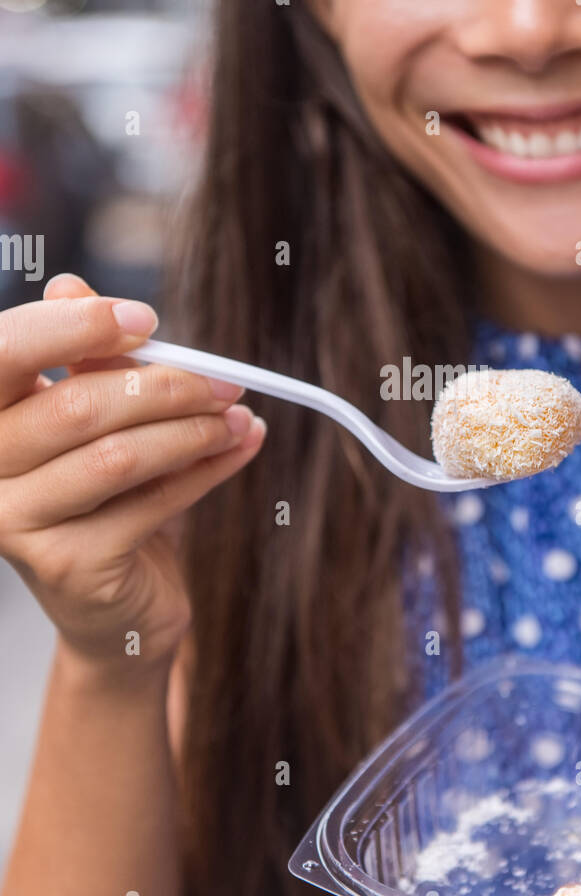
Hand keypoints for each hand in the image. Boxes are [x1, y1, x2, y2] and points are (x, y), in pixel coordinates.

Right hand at [0, 273, 265, 674]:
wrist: (113, 609)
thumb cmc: (101, 502)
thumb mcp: (91, 423)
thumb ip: (83, 361)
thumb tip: (71, 286)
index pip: (6, 352)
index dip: (76, 327)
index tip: (146, 321)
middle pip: (79, 406)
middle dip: (166, 385)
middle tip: (225, 380)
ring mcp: (17, 523)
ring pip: (120, 456)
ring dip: (193, 430)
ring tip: (239, 417)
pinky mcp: (69, 565)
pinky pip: (152, 502)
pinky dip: (207, 470)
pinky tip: (241, 448)